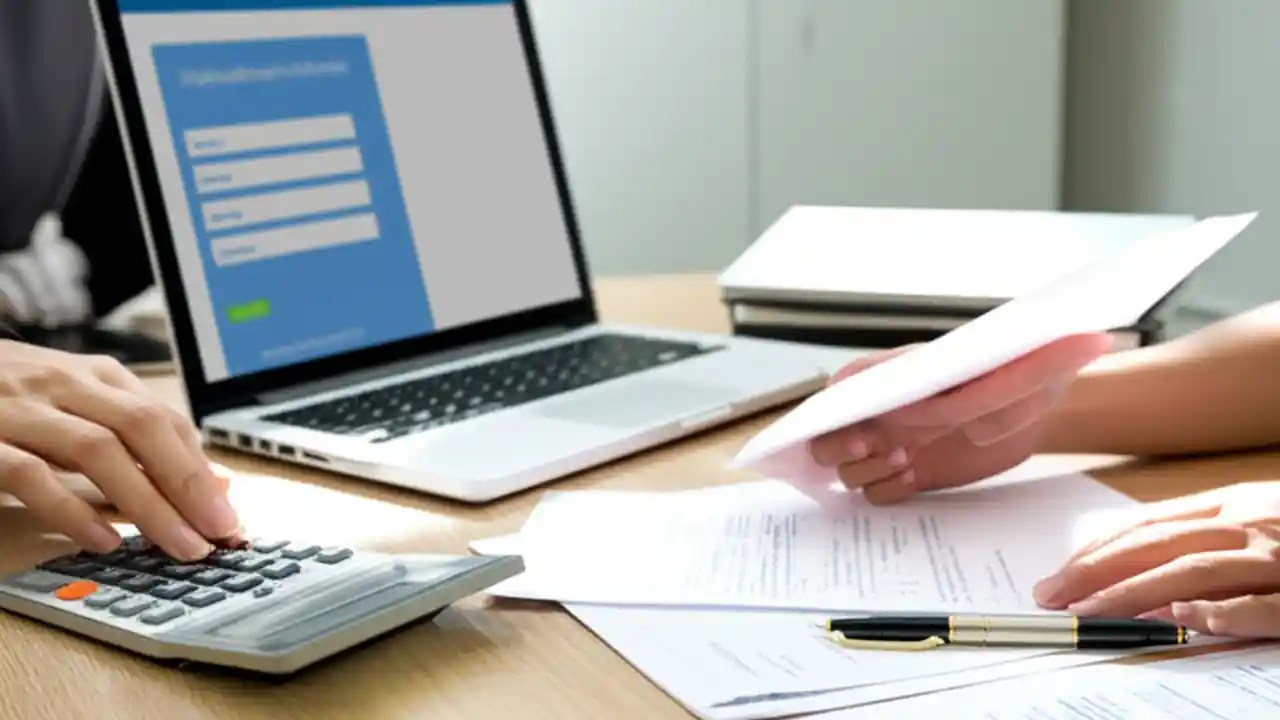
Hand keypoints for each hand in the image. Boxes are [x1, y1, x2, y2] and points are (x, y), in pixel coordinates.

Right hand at [0, 340, 238, 559]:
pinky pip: (30, 474)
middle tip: (218, 532)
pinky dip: (70, 510)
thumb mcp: (74, 411)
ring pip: (97, 449)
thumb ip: (134, 443)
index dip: (202, 468)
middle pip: (143, 427)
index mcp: (91, 375)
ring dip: (146, 502)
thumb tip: (213, 483)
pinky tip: (102, 541)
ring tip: (177, 545)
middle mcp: (60, 384)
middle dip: (188, 484)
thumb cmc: (5, 403)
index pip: (164, 418)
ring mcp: (17, 410)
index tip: (229, 514)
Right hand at [808, 333, 1110, 503]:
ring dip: (868, 473)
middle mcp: (884, 410)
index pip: (840, 391)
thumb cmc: (1024, 370)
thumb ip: (1017, 374)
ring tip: (907, 462)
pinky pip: (876, 494)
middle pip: (826, 438)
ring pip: (848, 471)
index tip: (862, 428)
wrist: (1040, 404)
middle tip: (882, 450)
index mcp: (892, 374)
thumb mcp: (1024, 369)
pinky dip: (889, 490)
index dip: (836, 414)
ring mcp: (893, 442)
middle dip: (840, 450)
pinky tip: (916, 477)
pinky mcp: (909, 473)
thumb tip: (1072, 351)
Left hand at [1033, 481, 1279, 637]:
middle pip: (1155, 546)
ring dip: (1135, 592)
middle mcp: (1247, 523)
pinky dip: (1219, 611)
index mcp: (1230, 505)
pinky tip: (1180, 618)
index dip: (1095, 553)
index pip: (1145, 528)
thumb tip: (1136, 551)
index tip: (1056, 578)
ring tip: (1091, 614)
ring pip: (1192, 570)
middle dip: (1096, 574)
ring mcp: (1278, 556)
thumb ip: (1201, 529)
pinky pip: (1262, 604)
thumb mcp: (1253, 511)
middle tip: (1053, 600)